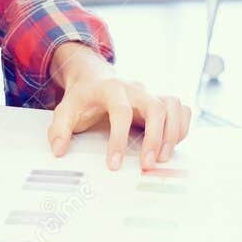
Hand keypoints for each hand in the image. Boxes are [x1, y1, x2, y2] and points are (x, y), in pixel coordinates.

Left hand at [46, 45, 190, 169]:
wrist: (95, 77)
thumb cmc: (83, 97)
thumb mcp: (65, 109)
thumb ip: (59, 128)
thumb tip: (59, 150)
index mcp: (111, 88)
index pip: (120, 110)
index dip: (119, 138)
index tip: (113, 164)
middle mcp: (135, 88)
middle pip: (155, 107)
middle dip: (154, 137)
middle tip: (148, 164)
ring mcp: (150, 92)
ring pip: (172, 105)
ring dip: (172, 133)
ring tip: (163, 158)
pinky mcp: (160, 100)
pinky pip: (181, 108)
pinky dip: (182, 126)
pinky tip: (172, 145)